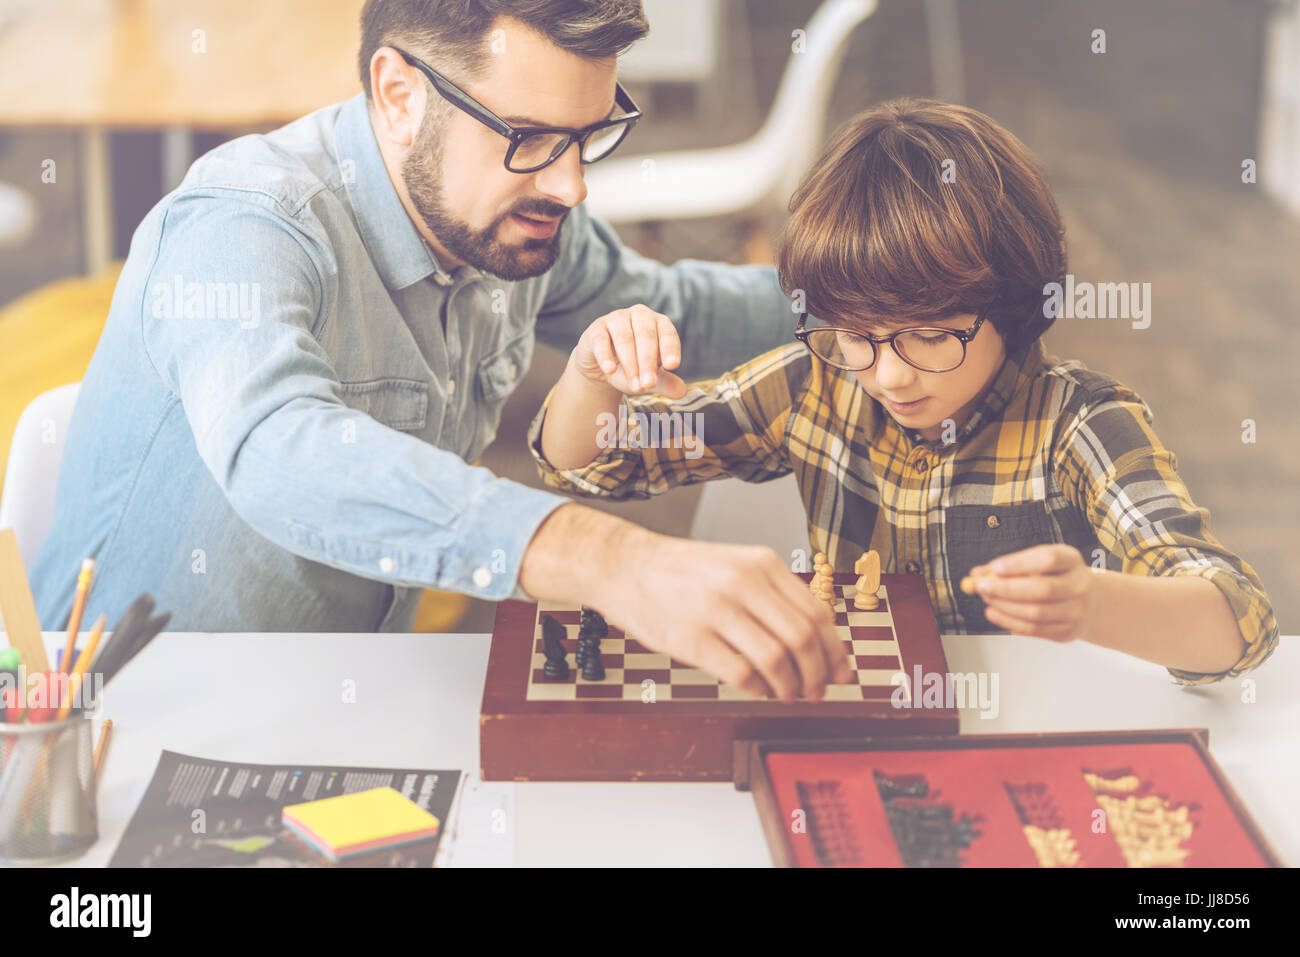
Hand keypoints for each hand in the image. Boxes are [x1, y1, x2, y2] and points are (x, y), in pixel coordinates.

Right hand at [570, 304, 688, 397]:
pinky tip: (609, 369)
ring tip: (633, 386)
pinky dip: (605, 355)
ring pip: (625, 338)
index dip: (670, 349)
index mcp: (658, 323)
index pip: (668, 333)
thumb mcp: (649, 377)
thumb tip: (682, 392)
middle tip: (648, 384)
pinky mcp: (597, 329)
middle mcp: (640, 316)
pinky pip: (601, 339)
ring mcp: (617, 319)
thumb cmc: (632, 368)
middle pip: (646, 335)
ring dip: (629, 363)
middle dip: (648, 362)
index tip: (672, 365)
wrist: (602, 367)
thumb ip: (665, 383)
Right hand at [596, 531, 854, 700]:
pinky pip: (741, 675)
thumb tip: (816, 644)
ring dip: (790, 687)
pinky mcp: (692, 639)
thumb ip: (773, 597)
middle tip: (818, 691)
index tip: (842, 673)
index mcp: (761, 563)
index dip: (835, 651)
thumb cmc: (682, 573)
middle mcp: (743, 583)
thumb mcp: (735, 566)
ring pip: (776, 660)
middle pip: (802, 639)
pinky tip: (757, 691)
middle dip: (818, 674)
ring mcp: (716, 610)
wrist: (625, 567)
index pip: (816, 613)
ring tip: (788, 695)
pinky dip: (758, 690)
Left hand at [962, 544, 1097, 641]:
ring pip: (1036, 612)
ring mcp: (1076, 610)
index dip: (1019, 564)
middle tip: (981, 586)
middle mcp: (1079, 585)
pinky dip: (1009, 621)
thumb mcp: (1037, 563)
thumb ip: (1009, 567)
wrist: (1089, 602)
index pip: (1047, 560)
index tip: (994, 567)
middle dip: (1006, 589)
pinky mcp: (1067, 630)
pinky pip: (1034, 629)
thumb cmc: (1056, 577)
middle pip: (1043, 589)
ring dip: (1004, 606)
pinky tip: (994, 612)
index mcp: (1071, 560)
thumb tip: (978, 574)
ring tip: (986, 598)